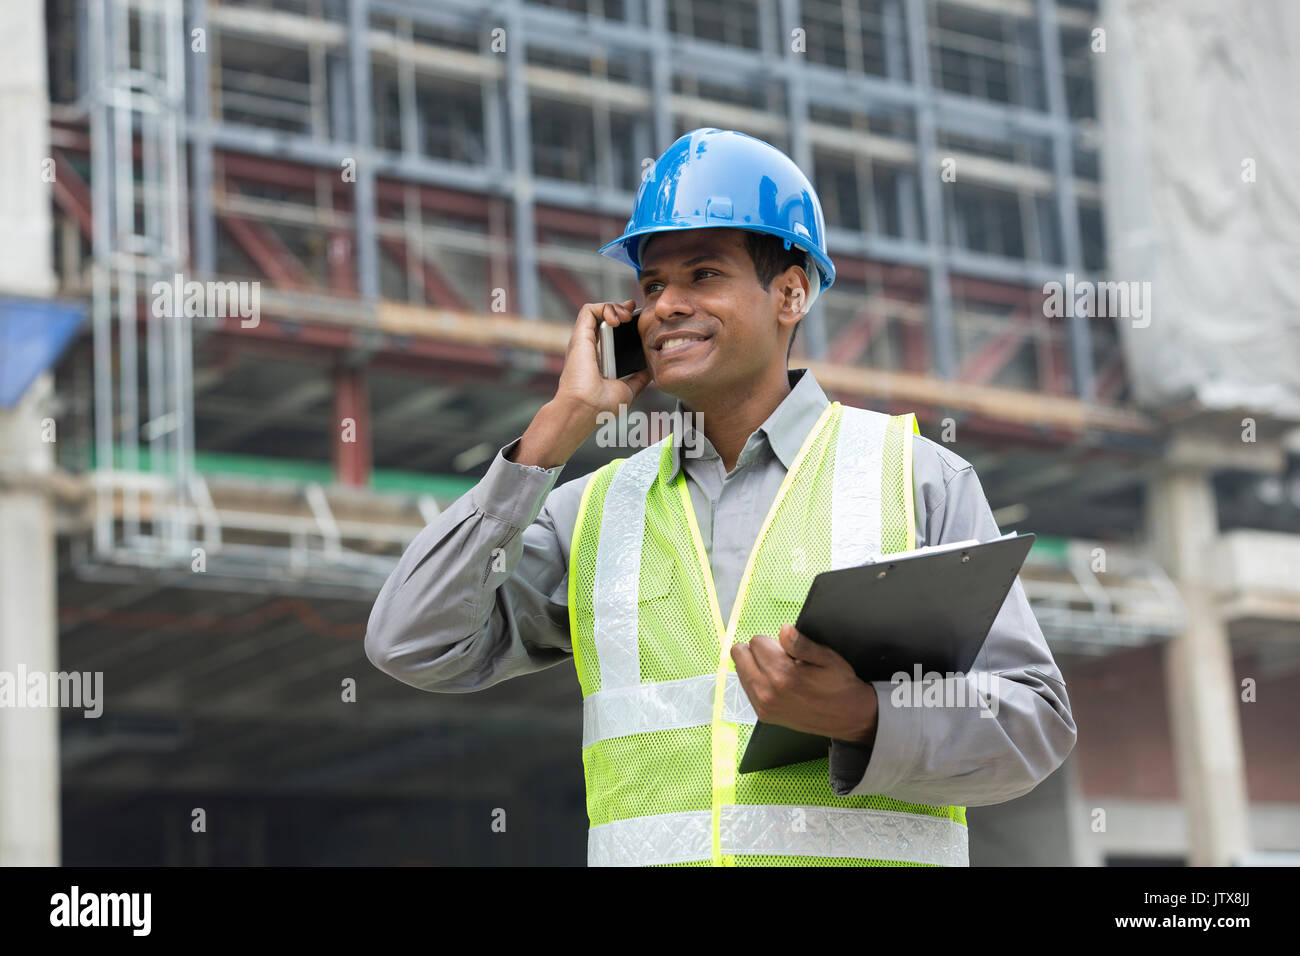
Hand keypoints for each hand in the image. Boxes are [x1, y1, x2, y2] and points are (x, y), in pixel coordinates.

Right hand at [555, 299, 654, 416]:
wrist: (586, 408)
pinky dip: (605, 307)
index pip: (609, 333)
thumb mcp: (627, 390)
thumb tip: (649, 372)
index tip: (637, 319)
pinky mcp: (580, 335)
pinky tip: (618, 318)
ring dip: (614, 307)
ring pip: (596, 311)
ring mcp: (583, 341)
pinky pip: (589, 310)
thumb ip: (637, 379)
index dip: (622, 322)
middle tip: (634, 313)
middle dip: (620, 310)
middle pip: (603, 319)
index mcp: (597, 359)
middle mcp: (588, 348)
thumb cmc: (601, 405)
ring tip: (627, 316)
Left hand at [731, 623, 877, 745]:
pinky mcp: (763, 714)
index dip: (773, 641)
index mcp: (783, 675)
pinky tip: (777, 685)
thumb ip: (801, 643)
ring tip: (782, 674)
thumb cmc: (838, 685)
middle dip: (759, 651)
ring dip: (756, 667)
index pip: (756, 641)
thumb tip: (784, 630)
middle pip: (741, 654)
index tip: (788, 651)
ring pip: (740, 670)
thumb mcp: (827, 658)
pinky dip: (757, 681)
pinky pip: (746, 687)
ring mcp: (763, 705)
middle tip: (782, 660)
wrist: (847, 717)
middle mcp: (768, 692)